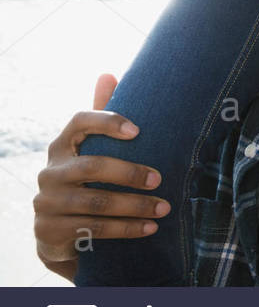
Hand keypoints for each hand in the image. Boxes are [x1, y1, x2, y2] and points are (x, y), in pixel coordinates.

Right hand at [33, 74, 168, 280]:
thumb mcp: (92, 150)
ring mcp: (46, 202)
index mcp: (62, 145)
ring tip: (164, 208)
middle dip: (131, 173)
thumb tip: (108, 73)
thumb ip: (101, 116)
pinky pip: (92, 229)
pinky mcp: (49, 231)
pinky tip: (149, 228)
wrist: (60, 232)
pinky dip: (125, 229)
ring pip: (96, 203)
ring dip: (135, 206)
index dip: (107, 122)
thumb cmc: (86, 181)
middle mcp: (50, 172)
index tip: (139, 131)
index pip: (79, 122)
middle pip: (92, 167)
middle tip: (160, 179)